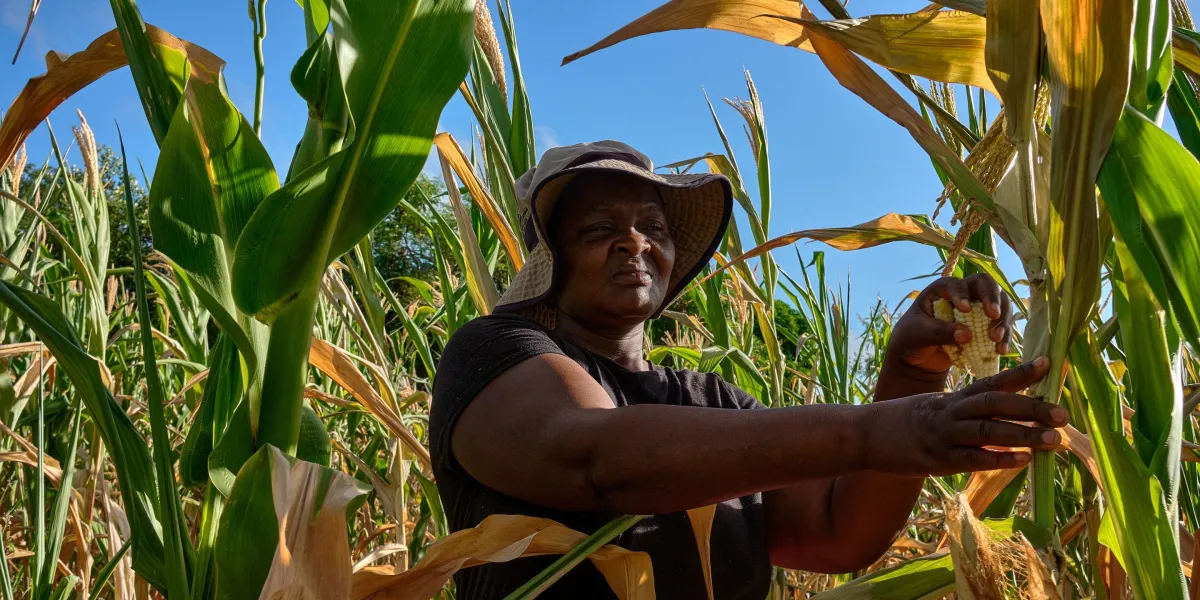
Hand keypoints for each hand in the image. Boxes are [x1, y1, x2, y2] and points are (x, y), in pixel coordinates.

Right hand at [860, 357, 1063, 476]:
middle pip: (995, 403)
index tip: (1048, 364)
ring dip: (1023, 434)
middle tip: (1062, 413)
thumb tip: (994, 411)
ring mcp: (944, 435)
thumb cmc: (902, 422)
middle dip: (1031, 407)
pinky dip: (997, 459)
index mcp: (953, 398)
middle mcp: (951, 412)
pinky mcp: (936, 458)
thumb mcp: (932, 407)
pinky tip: (1021, 461)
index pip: (991, 381)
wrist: (863, 434)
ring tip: (1054, 440)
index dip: (1020, 373)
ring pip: (988, 430)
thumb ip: (963, 409)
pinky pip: (970, 458)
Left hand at [887, 274, 1013, 374]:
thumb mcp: (918, 333)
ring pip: (1000, 304)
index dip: (962, 293)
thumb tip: (966, 335)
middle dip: (993, 299)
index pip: (956, 283)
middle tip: (993, 315)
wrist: (916, 358)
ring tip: (996, 339)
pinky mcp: (984, 327)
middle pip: (986, 285)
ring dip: (1003, 320)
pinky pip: (1000, 327)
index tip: (964, 310)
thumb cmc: (911, 338)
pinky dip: (1004, 337)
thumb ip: (939, 332)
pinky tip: (1001, 350)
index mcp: (942, 289)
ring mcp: (977, 310)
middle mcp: (963, 294)